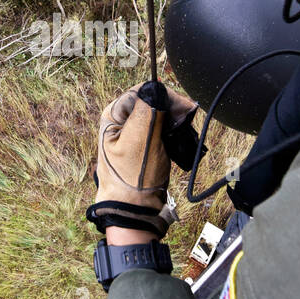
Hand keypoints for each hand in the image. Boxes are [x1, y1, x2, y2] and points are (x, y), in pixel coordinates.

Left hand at [88, 81, 197, 237]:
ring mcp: (132, 132)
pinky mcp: (144, 143)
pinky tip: (179, 138)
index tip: (183, 109)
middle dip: (171, 108)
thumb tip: (155, 89)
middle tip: (187, 121)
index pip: (141, 91)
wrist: (135, 209)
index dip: (164, 96)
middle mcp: (120, 120)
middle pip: (151, 100)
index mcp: (112, 116)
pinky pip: (161, 127)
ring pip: (158, 113)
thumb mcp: (140, 142)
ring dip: (173, 119)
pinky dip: (172, 130)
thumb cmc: (134, 179)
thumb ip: (147, 112)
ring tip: (184, 131)